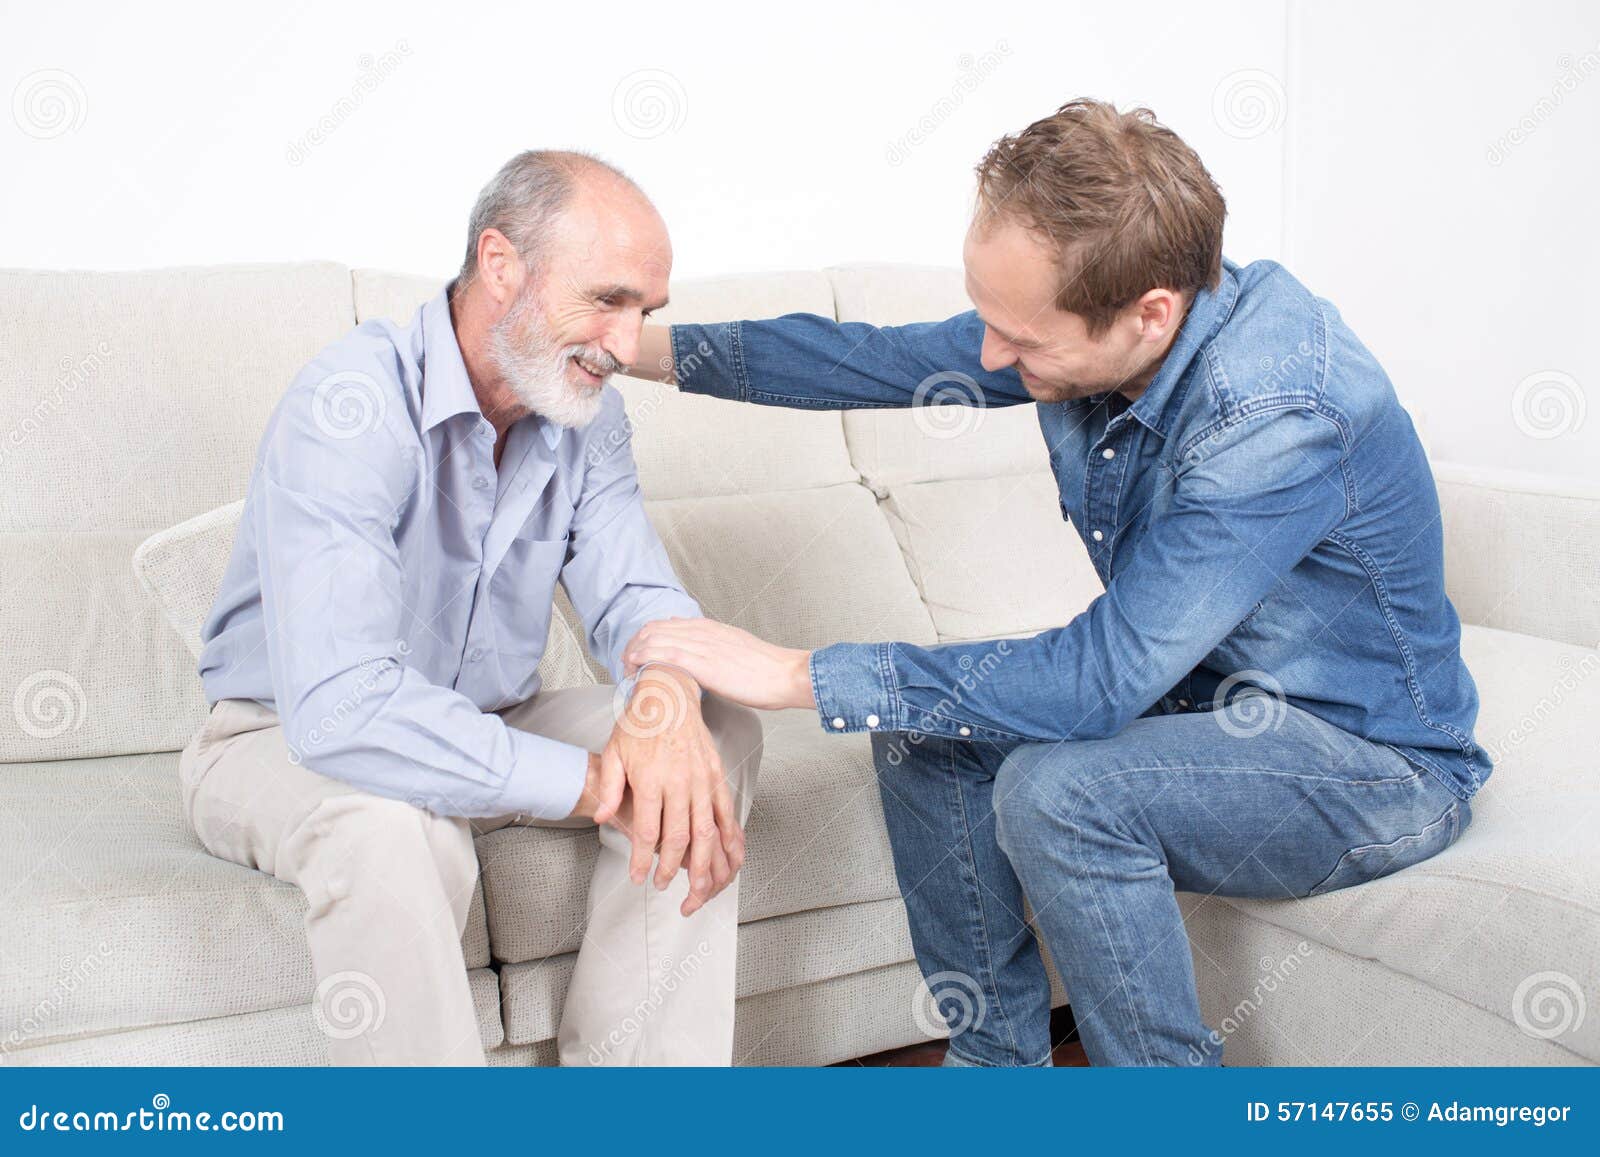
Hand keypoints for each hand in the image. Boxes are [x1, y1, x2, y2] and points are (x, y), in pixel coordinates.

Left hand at [590, 665, 744, 916]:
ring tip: (695, 886)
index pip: (646, 830)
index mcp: (651, 778)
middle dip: (671, 868)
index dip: (641, 859)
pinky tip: (726, 857)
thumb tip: (601, 817)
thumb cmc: (639, 724)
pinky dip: (728, 839)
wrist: (669, 694)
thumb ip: (608, 787)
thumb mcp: (614, 752)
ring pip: (707, 832)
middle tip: (661, 885)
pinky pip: (726, 814)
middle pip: (679, 837)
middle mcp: (680, 781)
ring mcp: (702, 779)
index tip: (637, 877)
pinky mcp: (717, 776)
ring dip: (701, 864)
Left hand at [623, 618, 814, 711]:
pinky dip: (646, 659)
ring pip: (655, 639)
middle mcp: (702, 632)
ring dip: (634, 654)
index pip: (664, 624)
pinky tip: (636, 668)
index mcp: (709, 628)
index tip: (636, 657)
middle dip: (633, 646)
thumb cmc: (766, 669)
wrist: (786, 674)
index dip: (644, 639)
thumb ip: (714, 647)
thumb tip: (695, 650)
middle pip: (653, 629)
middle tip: (626, 667)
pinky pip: (666, 655)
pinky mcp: (705, 663)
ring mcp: (703, 646)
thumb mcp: (736, 649)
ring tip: (627, 671)